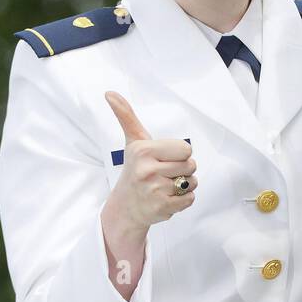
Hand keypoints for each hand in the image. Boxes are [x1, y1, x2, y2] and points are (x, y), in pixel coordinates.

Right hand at [103, 92, 196, 228]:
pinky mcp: (162, 207)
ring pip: (192, 182)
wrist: (125, 207)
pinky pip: (190, 199)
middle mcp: (147, 170)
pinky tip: (166, 198)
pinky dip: (183, 200)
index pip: (186, 149)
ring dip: (184, 185)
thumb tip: (109, 93)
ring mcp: (154, 190)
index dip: (179, 154)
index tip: (164, 159)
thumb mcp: (133, 142)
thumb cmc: (135, 169)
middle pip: (191, 165)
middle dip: (182, 170)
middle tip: (163, 174)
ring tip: (165, 186)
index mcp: (144, 150)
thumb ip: (126, 116)